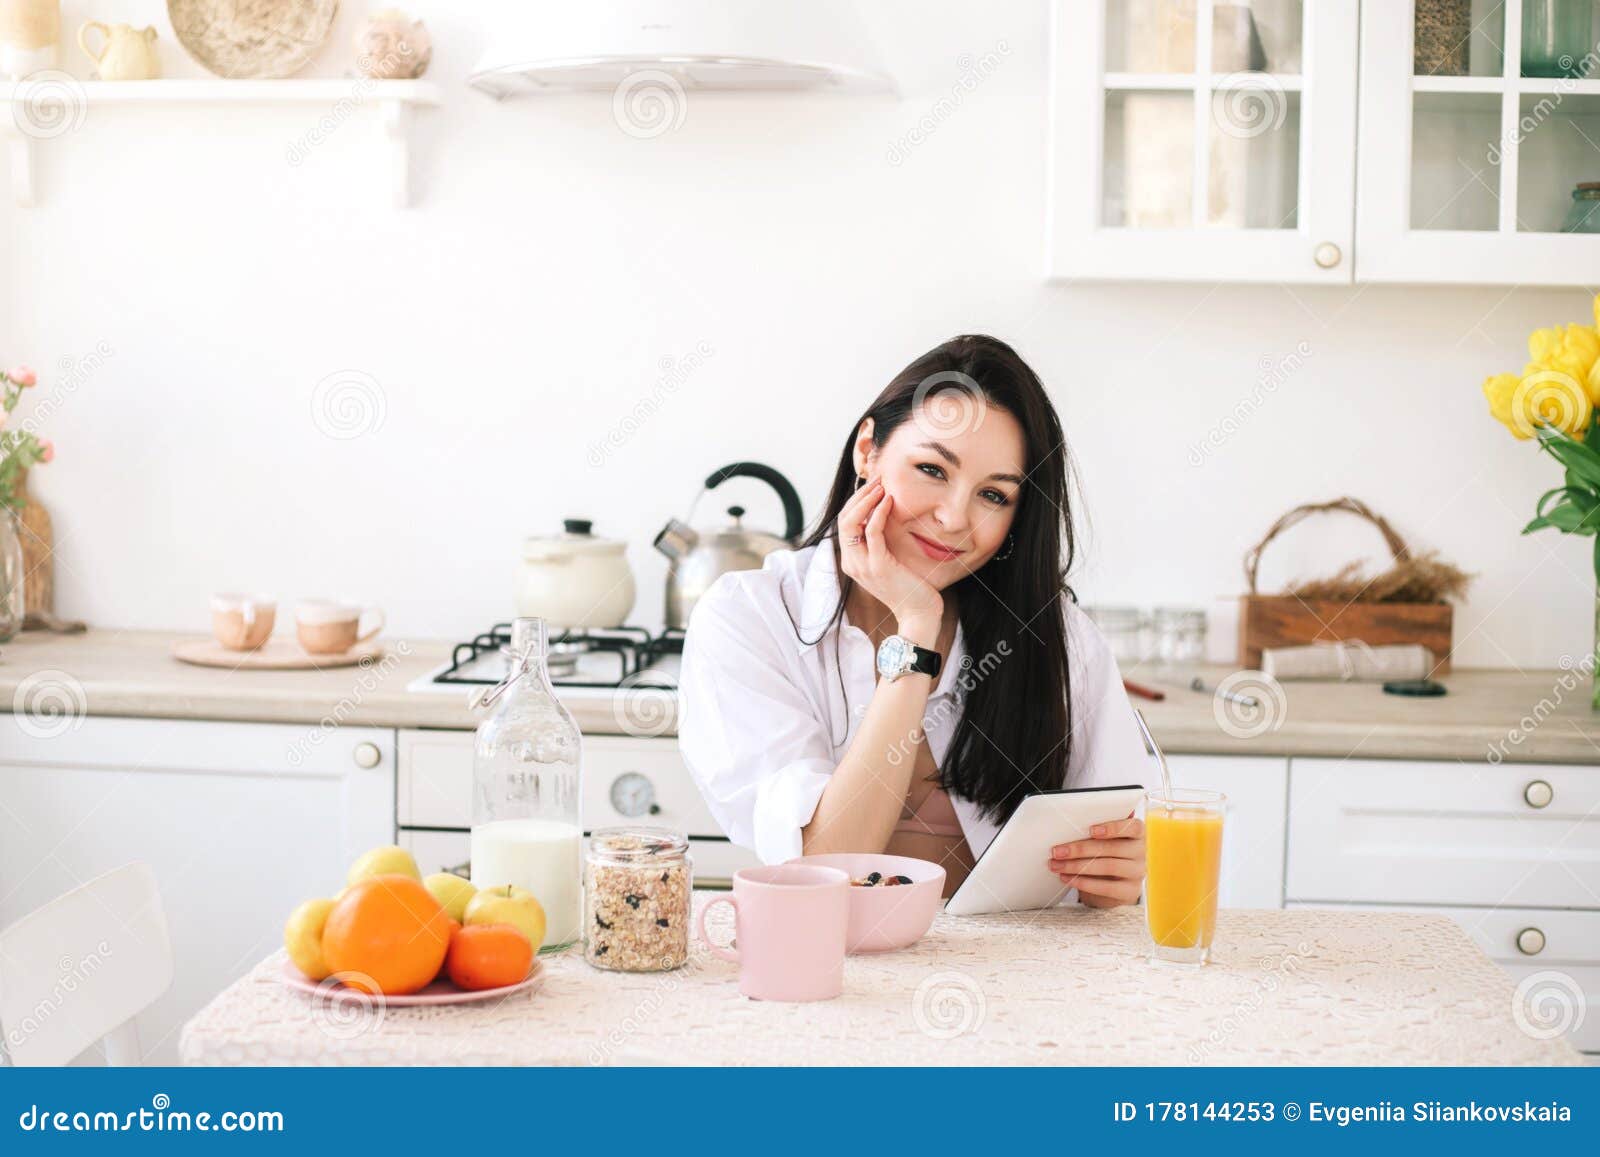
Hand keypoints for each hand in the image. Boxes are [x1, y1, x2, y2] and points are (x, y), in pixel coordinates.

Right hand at [837, 478, 942, 632]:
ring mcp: (862, 565)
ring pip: (851, 522)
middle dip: (859, 495)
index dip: (856, 501)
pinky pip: (872, 532)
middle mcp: (852, 563)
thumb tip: (883, 516)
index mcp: (852, 561)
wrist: (919, 613)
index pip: (844, 523)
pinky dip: (878, 512)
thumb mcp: (889, 561)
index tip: (873, 485)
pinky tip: (889, 501)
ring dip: (866, 499)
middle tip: (877, 479)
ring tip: (882, 485)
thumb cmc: (909, 586)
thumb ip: (880, 543)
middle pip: (843, 519)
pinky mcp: (878, 566)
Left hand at [1046, 815, 1144, 907]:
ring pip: (1108, 867)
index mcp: (1137, 833)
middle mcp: (1141, 852)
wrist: (1115, 883)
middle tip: (1057, 852)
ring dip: (1078, 867)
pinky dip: (1084, 883)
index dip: (1113, 828)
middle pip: (1112, 848)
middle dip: (1080, 849)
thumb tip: (1068, 825)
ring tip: (1057, 866)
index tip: (1091, 830)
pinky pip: (1107, 887)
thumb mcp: (1106, 840)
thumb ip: (1096, 830)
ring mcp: (1138, 872)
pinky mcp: (1130, 891)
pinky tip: (1068, 879)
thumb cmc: (1107, 853)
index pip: (1133, 827)